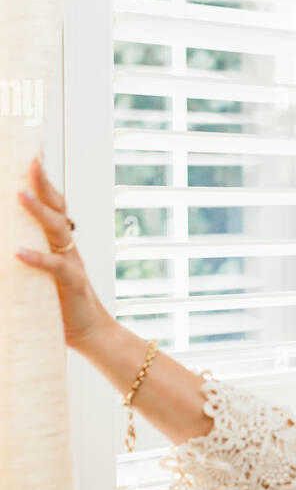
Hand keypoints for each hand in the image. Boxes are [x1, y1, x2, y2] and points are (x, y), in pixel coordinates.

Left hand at [15, 154, 110, 349]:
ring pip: (57, 229)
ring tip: (18, 195)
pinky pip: (55, 267)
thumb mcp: (41, 275)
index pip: (53, 205)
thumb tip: (8, 246)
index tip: (34, 156)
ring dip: (37, 211)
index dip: (44, 182)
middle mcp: (68, 247)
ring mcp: (72, 263)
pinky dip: (36, 258)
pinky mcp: (72, 284)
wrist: (91, 332)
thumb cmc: (62, 304)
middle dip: (44, 183)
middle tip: (32, 161)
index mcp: (60, 242)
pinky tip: (18, 253)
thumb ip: (29, 258)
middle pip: (57, 208)